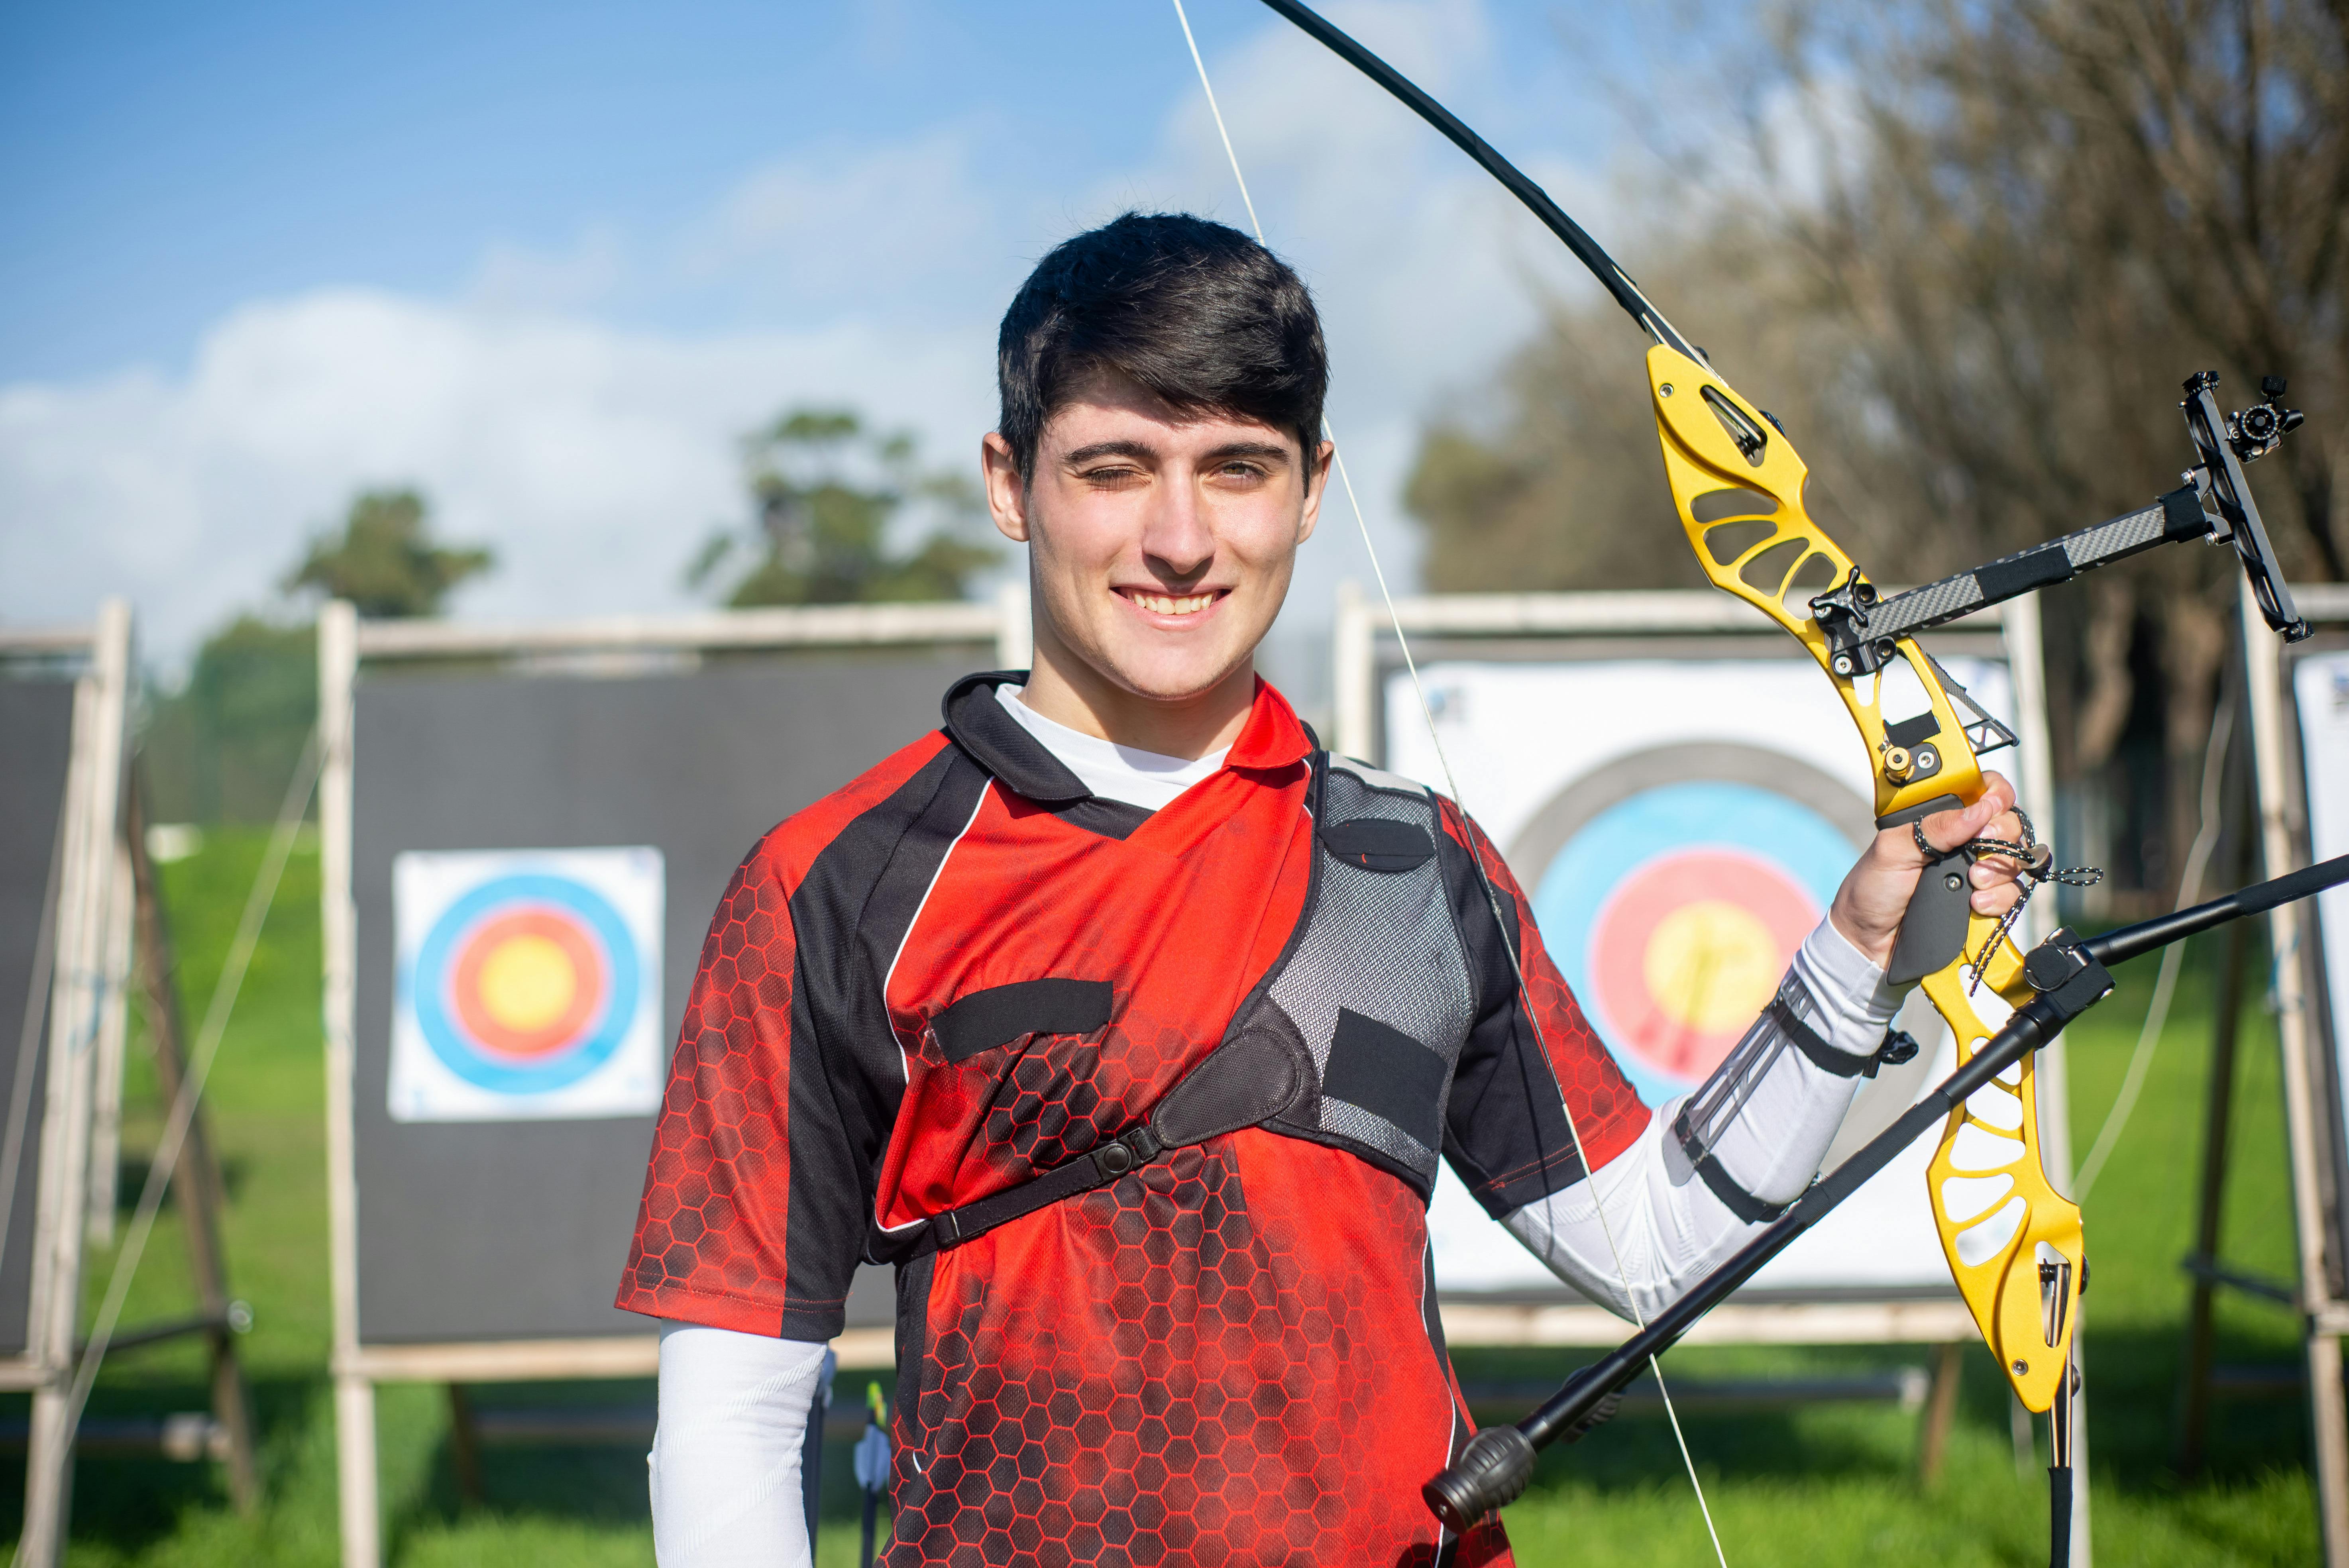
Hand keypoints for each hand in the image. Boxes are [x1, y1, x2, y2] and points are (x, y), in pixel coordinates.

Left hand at [1828, 772, 2030, 969]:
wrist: (1869, 942)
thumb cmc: (1872, 890)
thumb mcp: (1893, 851)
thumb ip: (1934, 828)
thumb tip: (1979, 810)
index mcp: (1940, 821)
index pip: (1984, 793)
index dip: (1997, 795)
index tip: (1993, 808)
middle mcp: (1963, 843)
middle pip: (2009, 825)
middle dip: (2000, 837)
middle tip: (1976, 856)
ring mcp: (1976, 872)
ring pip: (2015, 861)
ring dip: (1999, 872)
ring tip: (1972, 884)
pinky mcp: (1984, 901)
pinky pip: (2012, 894)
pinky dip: (2000, 899)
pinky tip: (1976, 905)